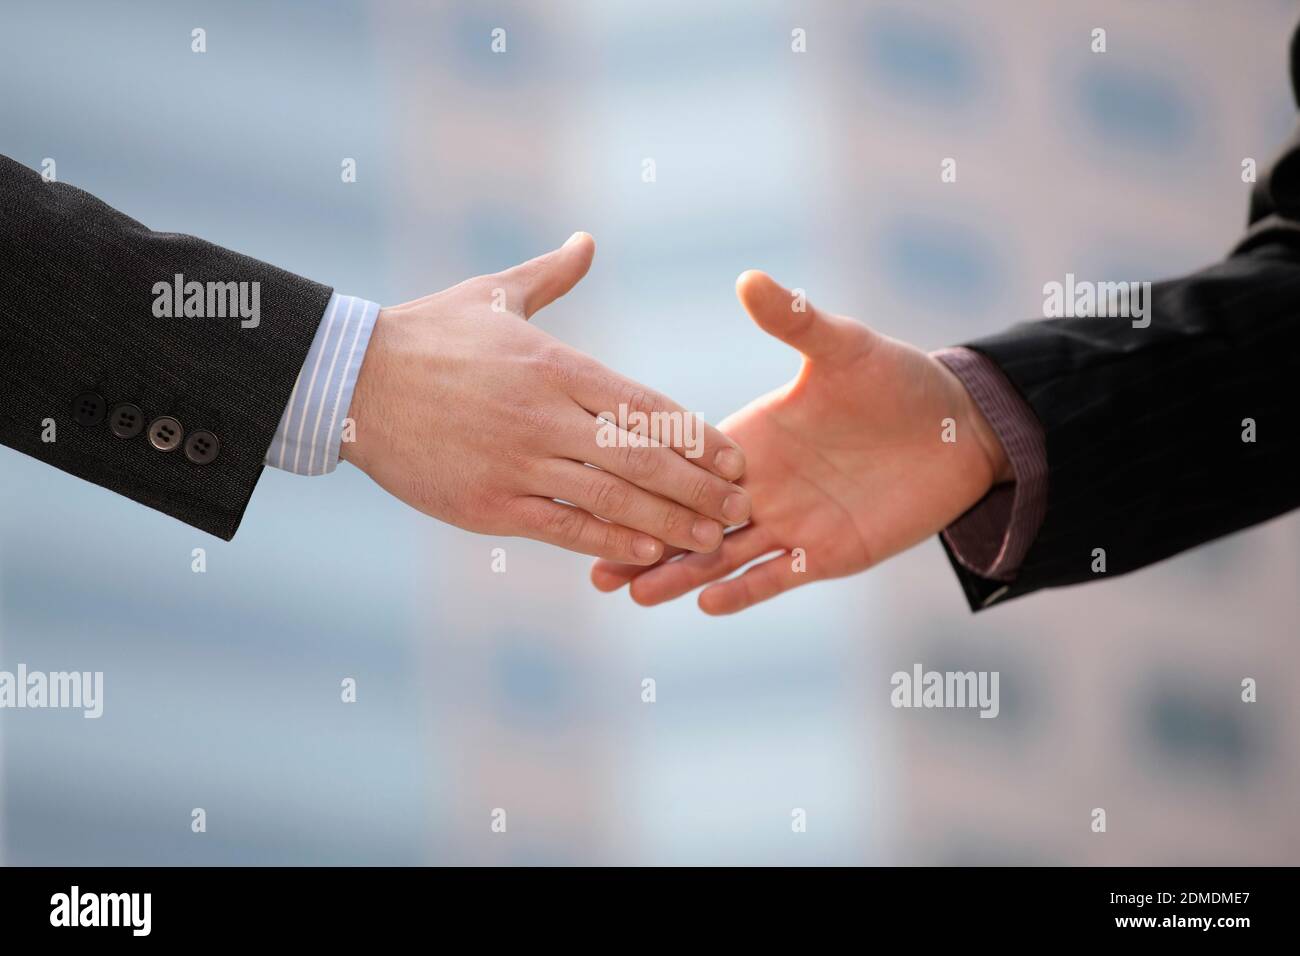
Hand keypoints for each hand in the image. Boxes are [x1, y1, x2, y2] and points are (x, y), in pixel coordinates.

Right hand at [341, 233, 750, 563]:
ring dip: (669, 521)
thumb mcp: (494, 296)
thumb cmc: (427, 335)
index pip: (645, 404)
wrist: (352, 381)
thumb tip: (587, 241)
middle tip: (741, 504)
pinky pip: (564, 526)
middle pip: (642, 456)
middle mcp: (545, 415)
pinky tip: (648, 554)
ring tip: (712, 538)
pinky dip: (610, 542)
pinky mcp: (490, 504)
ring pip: (612, 498)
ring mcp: (518, 462)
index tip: (734, 456)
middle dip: (699, 485)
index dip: (697, 435)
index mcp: (555, 365)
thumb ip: (552, 275)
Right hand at [591, 270, 1009, 611]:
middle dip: (643, 538)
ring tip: (634, 593)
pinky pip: (776, 577)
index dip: (642, 475)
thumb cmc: (896, 380)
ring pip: (721, 556)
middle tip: (593, 567)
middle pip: (687, 518)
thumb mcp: (844, 348)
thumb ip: (795, 321)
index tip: (592, 484)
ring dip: (680, 574)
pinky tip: (707, 604)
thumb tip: (749, 277)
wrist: (957, 429)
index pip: (683, 461)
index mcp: (751, 437)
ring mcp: (790, 523)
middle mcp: (760, 485)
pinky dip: (744, 591)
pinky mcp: (826, 553)